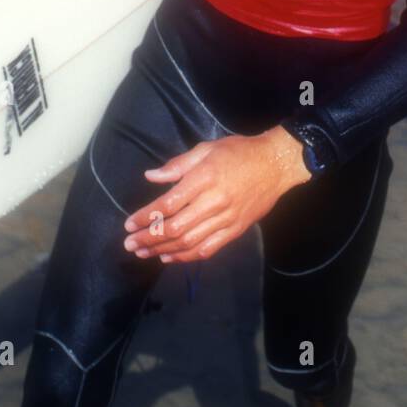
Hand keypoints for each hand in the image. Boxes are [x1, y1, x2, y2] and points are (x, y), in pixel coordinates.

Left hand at [123, 127, 310, 264]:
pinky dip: (186, 257)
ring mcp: (226, 219)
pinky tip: (170, 257)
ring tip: (143, 253)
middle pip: (175, 227)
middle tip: (130, 244)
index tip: (129, 224)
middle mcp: (213, 201)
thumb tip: (150, 176)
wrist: (276, 164)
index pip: (168, 204)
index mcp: (204, 178)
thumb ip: (178, 165)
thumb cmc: (239, 152)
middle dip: (148, 238)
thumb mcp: (207, 148)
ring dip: (162, 250)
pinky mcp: (235, 230)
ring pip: (189, 242)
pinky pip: (208, 249)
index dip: (146, 216)